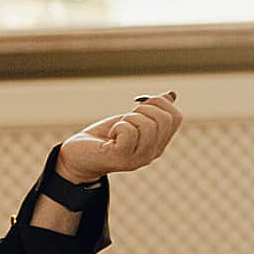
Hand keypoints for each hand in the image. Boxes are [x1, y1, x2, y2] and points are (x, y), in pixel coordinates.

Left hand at [56, 91, 182, 183]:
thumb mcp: (130, 119)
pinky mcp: (122, 159)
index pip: (176, 117)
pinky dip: (117, 127)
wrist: (77, 156)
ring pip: (148, 125)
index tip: (138, 107)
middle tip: (125, 120)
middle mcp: (153, 153)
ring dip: (128, 119)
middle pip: (164, 119)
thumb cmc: (102, 138)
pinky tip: (110, 137)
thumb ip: (150, 110)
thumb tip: (171, 95)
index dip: (159, 103)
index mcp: (159, 143)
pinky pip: (129, 132)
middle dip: (143, 109)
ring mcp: (139, 159)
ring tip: (117, 129)